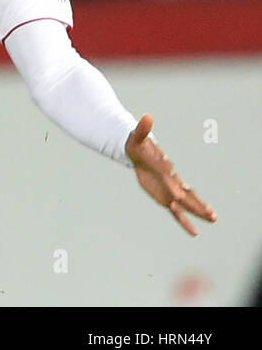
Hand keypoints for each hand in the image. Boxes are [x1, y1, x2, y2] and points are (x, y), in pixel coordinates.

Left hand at [125, 113, 216, 235]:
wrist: (138, 152)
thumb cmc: (137, 144)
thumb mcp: (137, 137)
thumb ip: (143, 129)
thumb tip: (146, 116)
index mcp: (164, 169)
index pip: (170, 179)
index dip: (174, 187)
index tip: (179, 195)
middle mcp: (170, 181)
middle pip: (185, 194)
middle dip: (196, 203)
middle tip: (211, 213)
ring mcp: (169, 190)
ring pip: (185, 203)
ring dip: (197, 211)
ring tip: (213, 219)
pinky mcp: (164, 197)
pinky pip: (175, 212)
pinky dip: (184, 221)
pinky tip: (194, 232)